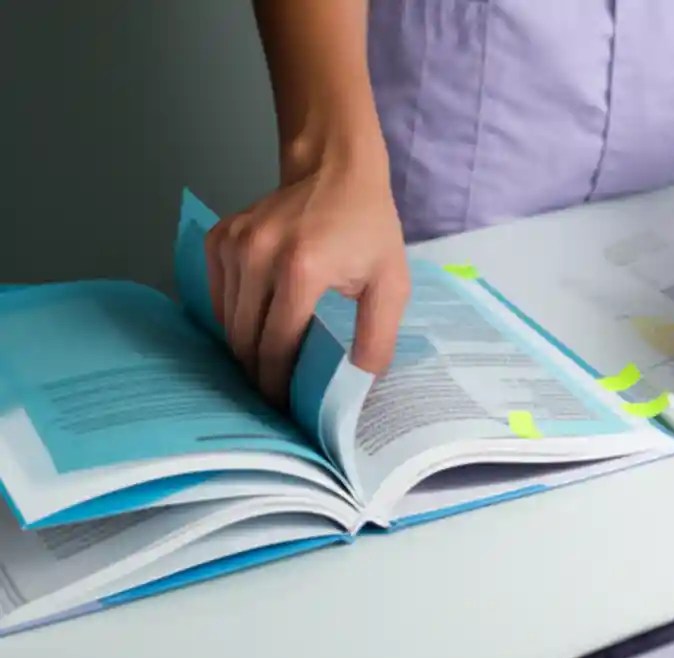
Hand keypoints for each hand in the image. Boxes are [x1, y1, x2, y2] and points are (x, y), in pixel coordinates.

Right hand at [204, 152, 409, 406]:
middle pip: (245, 339)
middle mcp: (259, 255)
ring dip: (245, 348)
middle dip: (258, 373)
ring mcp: (234, 244)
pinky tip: (258, 325)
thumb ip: (378, 337)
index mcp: (302, 269)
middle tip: (276, 394)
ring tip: (268, 365)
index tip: (285, 407)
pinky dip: (234, 317)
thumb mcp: (391, 283)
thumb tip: (361, 385)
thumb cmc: (368, 227)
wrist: (337, 170)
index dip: (277, 383)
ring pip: (227, 321)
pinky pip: (218, 296)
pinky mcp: (220, 238)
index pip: (277, 346)